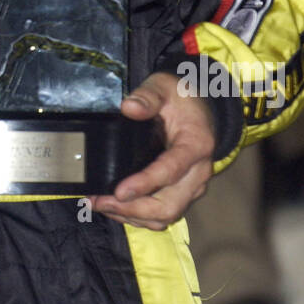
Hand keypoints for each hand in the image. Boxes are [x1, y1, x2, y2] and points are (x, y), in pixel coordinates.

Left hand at [89, 71, 214, 230]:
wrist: (202, 109)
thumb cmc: (182, 98)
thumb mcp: (164, 87)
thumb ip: (147, 96)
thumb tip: (129, 108)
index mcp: (196, 145)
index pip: (171, 171)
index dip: (145, 184)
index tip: (119, 191)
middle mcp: (198, 172)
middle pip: (169, 205)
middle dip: (132, 209)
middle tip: (100, 201)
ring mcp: (192, 186)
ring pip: (165, 216)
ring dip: (132, 216)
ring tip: (101, 205)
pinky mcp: (183, 194)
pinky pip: (163, 214)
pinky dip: (138, 216)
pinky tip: (115, 207)